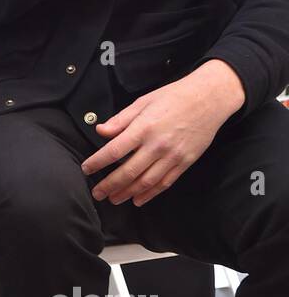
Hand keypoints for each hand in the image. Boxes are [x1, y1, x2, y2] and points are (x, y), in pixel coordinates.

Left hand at [81, 62, 244, 205]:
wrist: (209, 98)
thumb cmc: (174, 96)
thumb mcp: (143, 101)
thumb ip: (121, 119)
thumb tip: (100, 131)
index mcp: (143, 127)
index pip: (114, 151)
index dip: (97, 163)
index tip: (86, 169)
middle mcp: (157, 145)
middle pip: (128, 172)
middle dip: (109, 185)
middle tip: (97, 193)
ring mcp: (172, 156)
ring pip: (146, 182)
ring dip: (127, 193)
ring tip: (113, 199)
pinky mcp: (185, 162)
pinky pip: (165, 183)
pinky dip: (150, 194)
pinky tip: (138, 200)